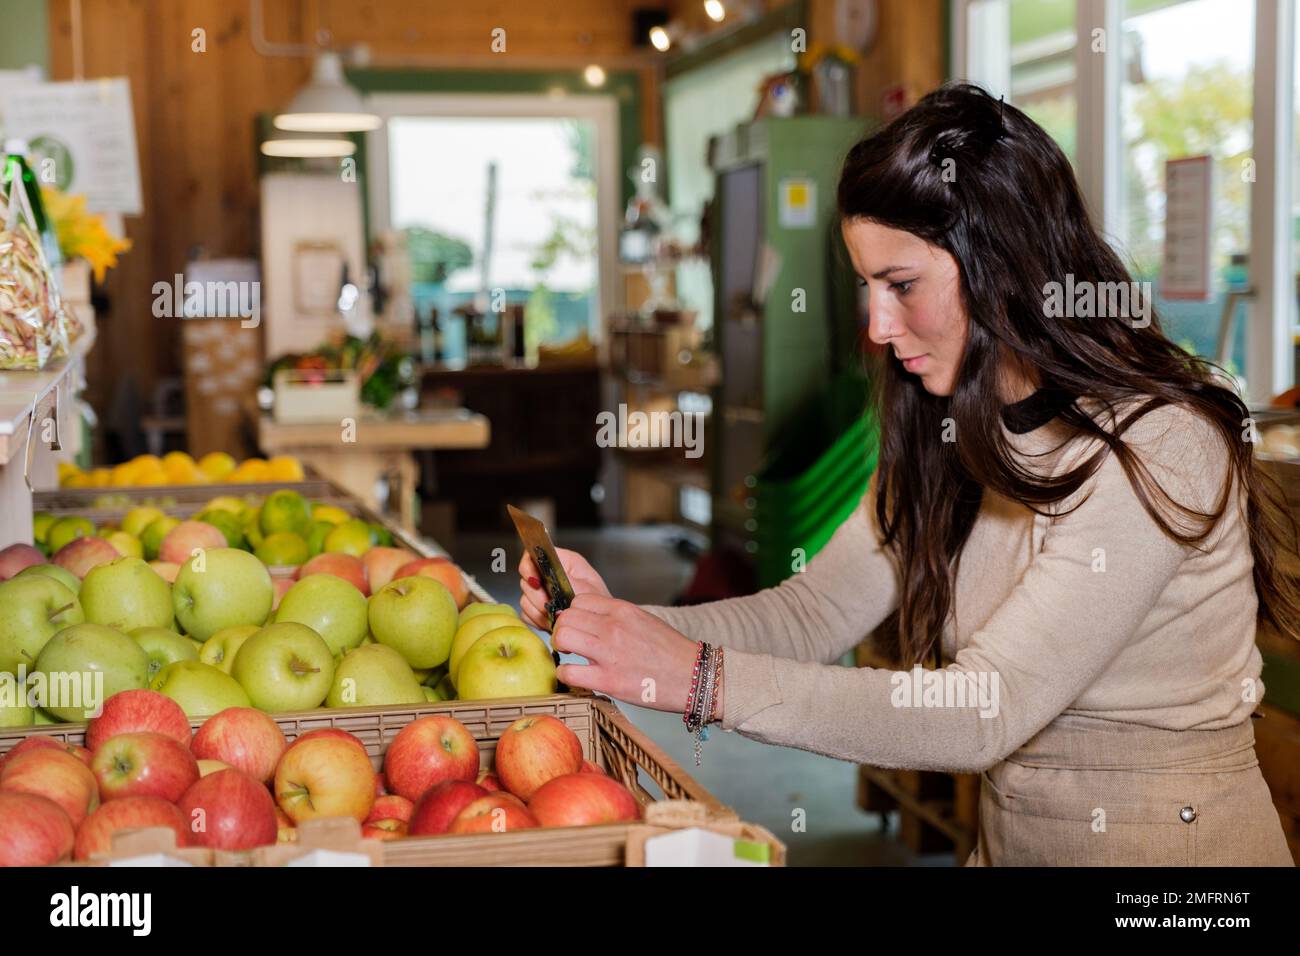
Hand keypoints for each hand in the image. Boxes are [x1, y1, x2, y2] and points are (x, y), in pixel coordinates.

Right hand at [518, 547, 609, 631]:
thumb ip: (563, 580)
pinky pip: (526, 613)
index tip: (536, 583)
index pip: (533, 555)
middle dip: (536, 596)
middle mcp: (550, 574)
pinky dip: (536, 620)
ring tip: (553, 618)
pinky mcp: (538, 607)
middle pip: (526, 579)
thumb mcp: (585, 589)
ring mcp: (543, 591)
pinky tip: (550, 624)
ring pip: (525, 598)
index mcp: (563, 561)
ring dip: (537, 611)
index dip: (529, 568)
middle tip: (549, 606)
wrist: (601, 624)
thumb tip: (545, 573)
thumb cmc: (600, 603)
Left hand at [550, 594, 704, 715]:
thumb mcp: (644, 620)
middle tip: (569, 642)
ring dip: (561, 647)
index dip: (573, 613)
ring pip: (562, 636)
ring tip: (570, 656)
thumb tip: (589, 619)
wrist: (694, 676)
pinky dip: (565, 674)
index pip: (579, 600)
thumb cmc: (671, 652)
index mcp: (623, 610)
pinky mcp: (608, 681)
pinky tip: (575, 676)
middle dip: (562, 629)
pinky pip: (568, 671)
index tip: (576, 626)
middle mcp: (614, 627)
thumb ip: (616, 617)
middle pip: (566, 616)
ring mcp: (609, 653)